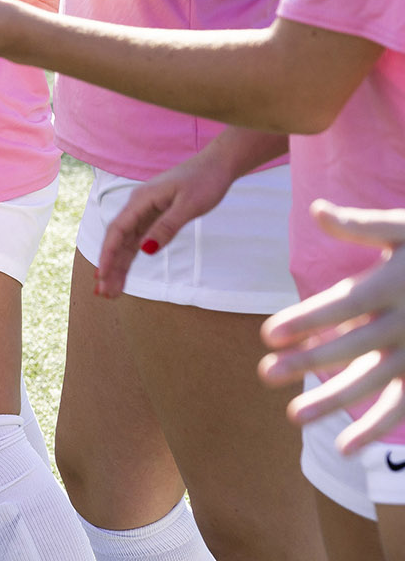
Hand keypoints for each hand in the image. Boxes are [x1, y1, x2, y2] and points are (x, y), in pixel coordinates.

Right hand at [94, 150, 236, 297]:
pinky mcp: (155, 217)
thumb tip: (145, 250)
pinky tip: (124, 272)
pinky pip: (138, 240)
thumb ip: (166, 227)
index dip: (108, 255)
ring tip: (110, 289)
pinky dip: (130, 257)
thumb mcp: (188, 205)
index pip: (117, 232)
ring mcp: (145, 213)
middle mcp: (137, 207)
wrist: (217, 166)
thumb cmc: (204, 181)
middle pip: (118, 240)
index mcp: (140, 201)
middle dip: (110, 266)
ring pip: (127, 243)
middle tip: (103, 293)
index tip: (103, 276)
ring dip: (118, 265)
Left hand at [261, 201, 404, 451]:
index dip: (308, 320)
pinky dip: (379, 425)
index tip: (268, 334)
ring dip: (337, 401)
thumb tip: (317, 209)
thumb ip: (362, 225)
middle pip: (355, 347)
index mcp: (395, 284)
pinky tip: (346, 445)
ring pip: (377, 382)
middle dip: (310, 362)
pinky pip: (404, 403)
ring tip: (294, 417)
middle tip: (265, 375)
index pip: (344, 305)